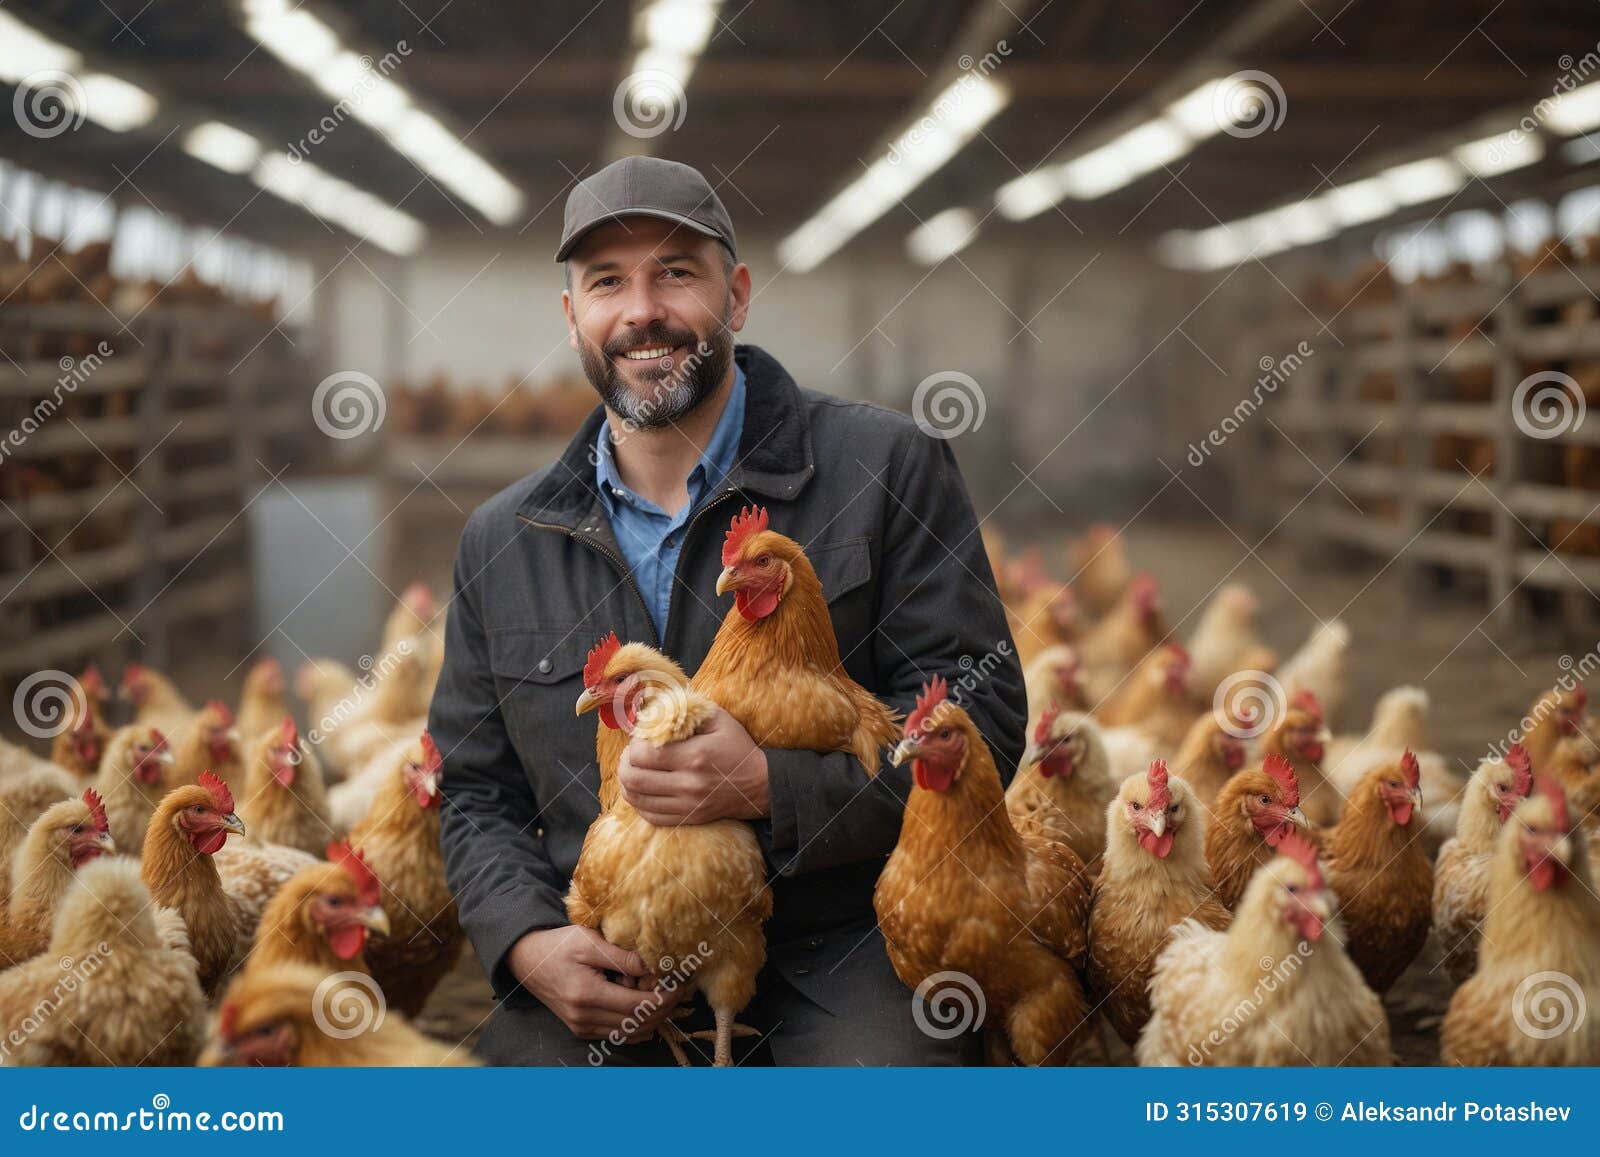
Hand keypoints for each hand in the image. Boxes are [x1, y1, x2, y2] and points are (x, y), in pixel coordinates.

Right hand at [507, 925, 683, 1040]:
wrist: (528, 960)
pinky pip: (618, 1035)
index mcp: (587, 995)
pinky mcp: (582, 1030)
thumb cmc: (559, 946)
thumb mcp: (590, 942)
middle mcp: (584, 1018)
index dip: (664, 998)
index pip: (638, 1007)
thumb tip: (654, 966)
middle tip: (677, 988)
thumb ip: (622, 956)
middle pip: (638, 1024)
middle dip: (663, 1008)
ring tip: (661, 995)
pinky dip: (636, 1024)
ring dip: (652, 1018)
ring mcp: (582, 1027)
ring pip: (631, 1033)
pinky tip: (644, 1006)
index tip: (678, 984)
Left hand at [618, 706, 769, 824]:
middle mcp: (689, 784)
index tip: (639, 739)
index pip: (644, 754)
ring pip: (638, 799)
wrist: (760, 785)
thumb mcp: (719, 719)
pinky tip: (641, 790)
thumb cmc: (737, 748)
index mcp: (695, 756)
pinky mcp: (688, 818)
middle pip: (635, 779)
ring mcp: (688, 805)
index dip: (633, 746)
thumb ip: (688, 710)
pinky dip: (639, 802)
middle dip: (624, 764)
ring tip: (631, 770)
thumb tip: (655, 709)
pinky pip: (650, 816)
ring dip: (627, 783)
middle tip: (629, 755)